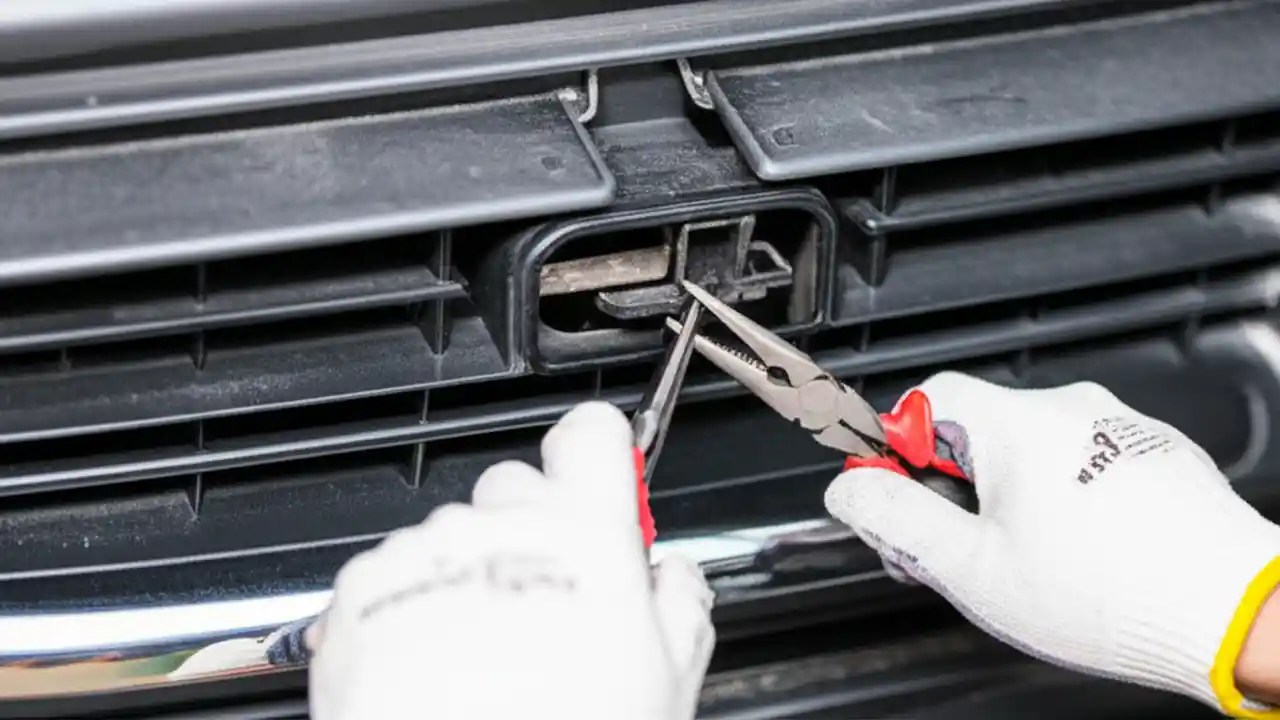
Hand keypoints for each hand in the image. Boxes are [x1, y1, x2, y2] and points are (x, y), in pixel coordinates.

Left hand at [308, 402, 714, 719]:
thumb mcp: (666, 680)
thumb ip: (678, 604)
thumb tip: (673, 575)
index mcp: (582, 533)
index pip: (594, 434)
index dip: (598, 454)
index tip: (598, 480)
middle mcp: (498, 523)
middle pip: (517, 487)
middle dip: (532, 526)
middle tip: (547, 601)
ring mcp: (425, 549)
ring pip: (456, 533)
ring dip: (471, 571)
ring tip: (486, 654)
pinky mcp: (364, 584)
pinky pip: (396, 572)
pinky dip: (411, 605)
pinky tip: (436, 664)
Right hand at [825, 372, 1279, 716]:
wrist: (1231, 612)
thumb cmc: (1110, 594)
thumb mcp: (973, 567)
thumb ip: (896, 519)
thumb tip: (849, 489)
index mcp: (1017, 424)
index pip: (924, 399)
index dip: (896, 450)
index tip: (896, 496)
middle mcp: (1070, 408)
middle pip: (973, 429)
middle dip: (949, 487)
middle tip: (954, 551)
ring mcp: (1116, 427)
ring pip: (1028, 449)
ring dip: (1005, 496)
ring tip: (1023, 562)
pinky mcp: (1152, 453)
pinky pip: (1080, 461)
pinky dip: (1061, 497)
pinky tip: (1076, 553)